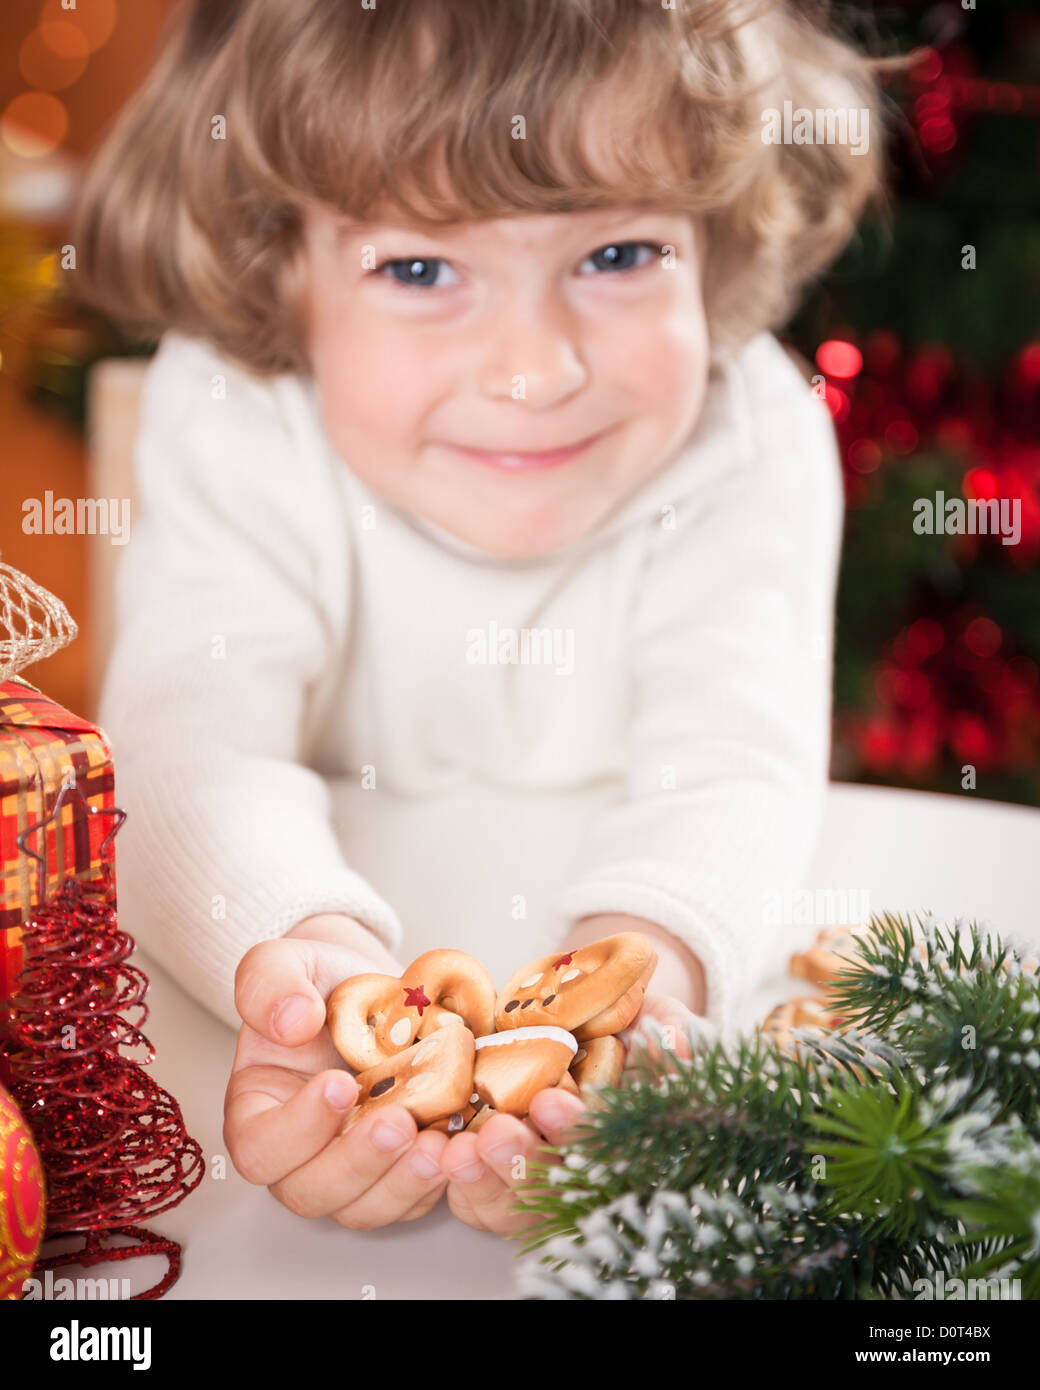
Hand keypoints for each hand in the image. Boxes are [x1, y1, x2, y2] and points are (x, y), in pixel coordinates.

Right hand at [223, 914, 451, 1229]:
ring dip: (402, 1184)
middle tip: (398, 1121)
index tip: (338, 1084)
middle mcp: (299, 1155)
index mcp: (258, 1112)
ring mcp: (351, 1170)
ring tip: (438, 1144)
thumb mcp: (283, 962)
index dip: (296, 1129)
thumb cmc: (320, 983)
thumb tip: (291, 1021)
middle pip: (313, 1191)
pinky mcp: (399, 1170)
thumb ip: (270, 984)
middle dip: (358, 1163)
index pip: (260, 1148)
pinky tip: (461, 1147)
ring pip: (366, 1206)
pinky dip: (440, 1180)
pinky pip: (414, 1197)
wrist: (371, 990)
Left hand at [439, 994, 710, 1237]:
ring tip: (455, 1149)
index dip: (579, 1134)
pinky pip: (465, 1191)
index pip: (604, 1154)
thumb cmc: (632, 1021)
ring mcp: (530, 1171)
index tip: (551, 1102)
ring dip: (479, 1178)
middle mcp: (576, 1169)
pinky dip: (445, 1173)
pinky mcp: (485, 1163)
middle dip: (521, 1164)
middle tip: (495, 1134)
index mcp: (623, 1143)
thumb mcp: (660, 1017)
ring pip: (504, 1202)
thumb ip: (671, 1034)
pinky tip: (428, 1146)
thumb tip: (671, 1047)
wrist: (581, 1011)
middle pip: (548, 1188)